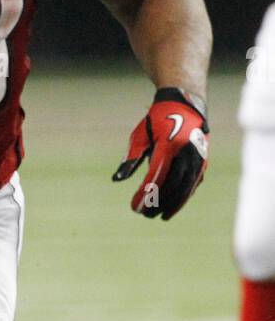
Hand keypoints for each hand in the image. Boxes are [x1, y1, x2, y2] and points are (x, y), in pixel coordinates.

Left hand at [112, 87, 208, 219]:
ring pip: (186, 187)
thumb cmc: (157, 120)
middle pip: (172, 185)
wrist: (186, 103)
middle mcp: (186, 152)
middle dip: (158, 203)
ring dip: (173, 205)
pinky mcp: (203, 161)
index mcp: (168, 145)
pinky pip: (193, 184)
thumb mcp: (140, 136)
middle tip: (145, 215)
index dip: (145, 194)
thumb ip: (131, 158)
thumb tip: (117, 179)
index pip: (155, 176)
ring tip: (160, 216)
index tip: (134, 207)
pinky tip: (173, 206)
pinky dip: (183, 197)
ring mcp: (197, 157)